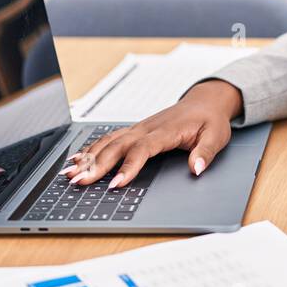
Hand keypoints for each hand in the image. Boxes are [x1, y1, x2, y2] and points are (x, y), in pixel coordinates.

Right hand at [60, 79, 242, 190]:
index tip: (116, 184)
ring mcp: (139, 128)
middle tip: (78, 181)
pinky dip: (92, 149)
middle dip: (97, 165)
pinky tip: (78, 159)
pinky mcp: (135, 130)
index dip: (128, 167)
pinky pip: (110, 138)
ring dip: (88, 157)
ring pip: (109, 141)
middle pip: (117, 146)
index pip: (142, 149)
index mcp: (166, 131)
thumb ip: (205, 153)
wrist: (205, 102)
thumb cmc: (210, 120)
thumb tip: (196, 168)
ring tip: (70, 173)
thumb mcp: (216, 137)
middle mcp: (147, 128)